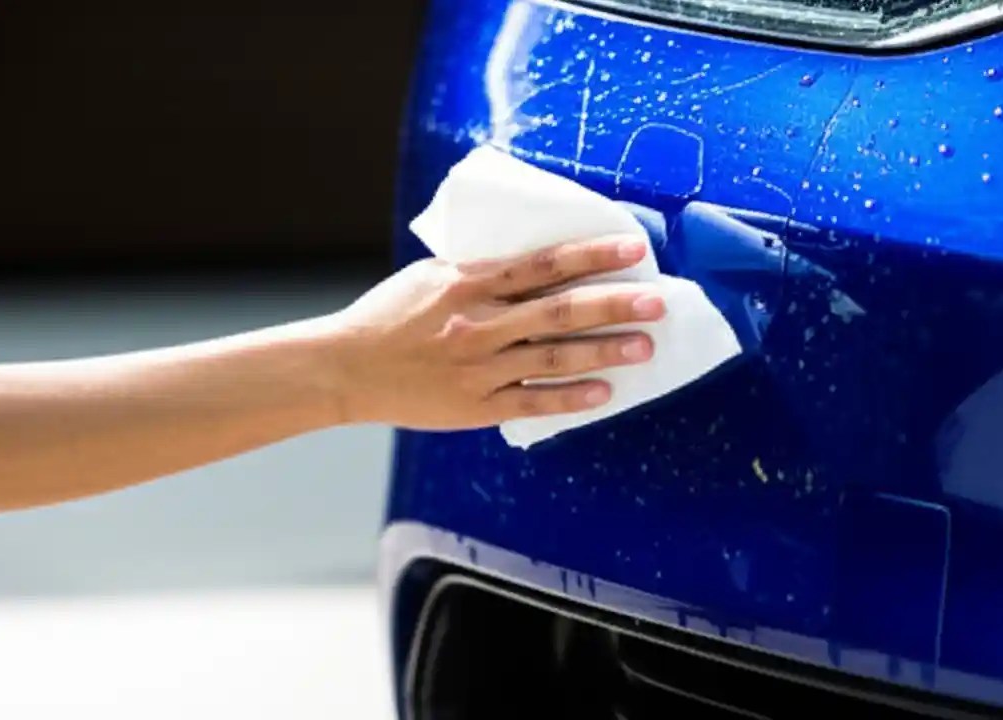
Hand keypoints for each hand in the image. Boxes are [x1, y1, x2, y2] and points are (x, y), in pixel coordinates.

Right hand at [329, 235, 665, 429]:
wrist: (345, 367)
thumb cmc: (387, 316)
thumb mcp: (429, 276)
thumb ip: (479, 270)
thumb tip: (535, 261)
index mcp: (467, 281)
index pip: (544, 264)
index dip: (592, 255)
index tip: (635, 249)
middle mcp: (478, 323)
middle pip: (560, 310)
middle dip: (614, 304)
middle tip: (657, 301)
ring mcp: (478, 367)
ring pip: (554, 357)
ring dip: (604, 350)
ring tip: (645, 346)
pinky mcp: (474, 405)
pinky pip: (531, 401)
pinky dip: (569, 397)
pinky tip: (604, 392)